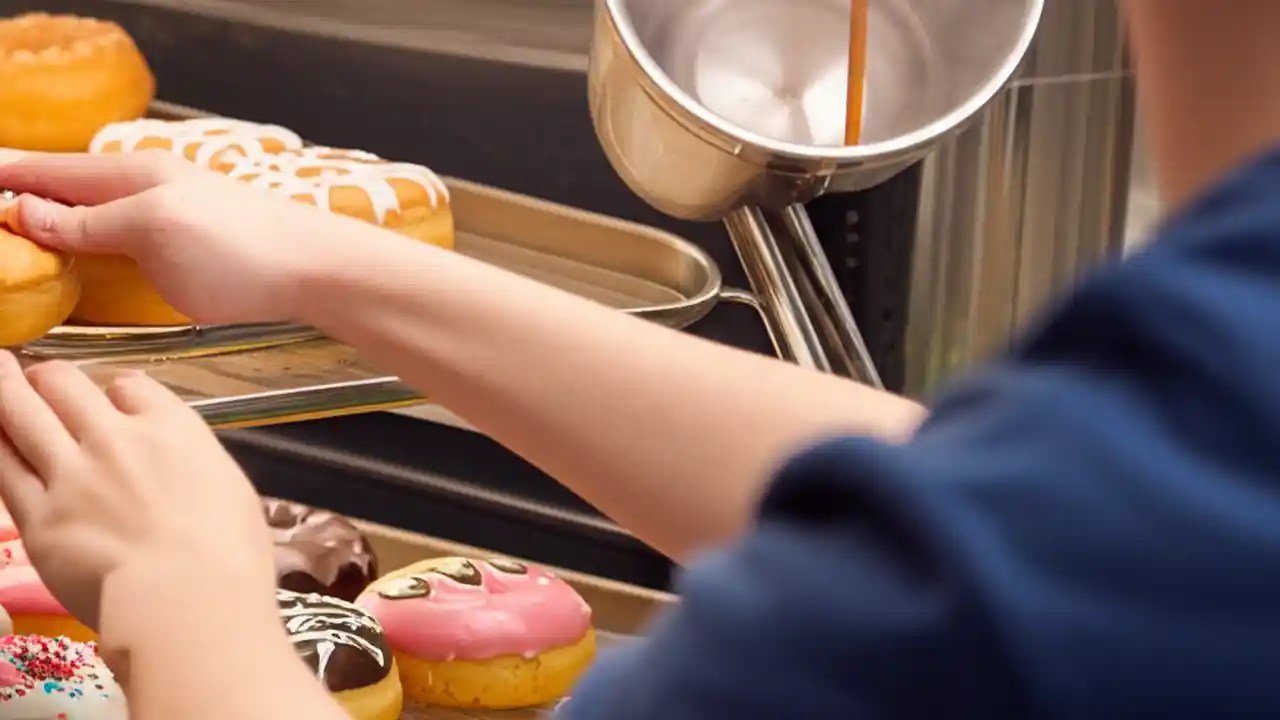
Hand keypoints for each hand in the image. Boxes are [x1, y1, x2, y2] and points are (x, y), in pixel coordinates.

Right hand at [0, 151, 378, 324]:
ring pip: (107, 204)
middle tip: (4, 204)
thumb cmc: (242, 251)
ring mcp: (182, 209)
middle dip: (36, 191)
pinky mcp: (204, 238)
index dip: (14, 178)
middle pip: (78, 183)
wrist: (320, 268)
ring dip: (68, 210)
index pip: (54, 171)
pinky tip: (105, 243)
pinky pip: (133, 225)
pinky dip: (103, 229)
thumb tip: (30, 212)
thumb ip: (91, 224)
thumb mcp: (151, 232)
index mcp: (134, 175)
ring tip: (36, 224)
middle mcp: (156, 184)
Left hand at [0, 352, 273, 627]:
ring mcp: (71, 473)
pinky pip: (5, 468)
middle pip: (67, 386)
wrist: (187, 594)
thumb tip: (179, 464)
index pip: (131, 387)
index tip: (111, 399)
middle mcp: (115, 437)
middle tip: (39, 376)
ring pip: (24, 415)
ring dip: (6, 387)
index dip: (116, 391)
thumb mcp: (230, 485)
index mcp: (171, 428)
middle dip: (49, 377)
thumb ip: (193, 463)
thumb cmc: (231, 550)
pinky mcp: (38, 515)